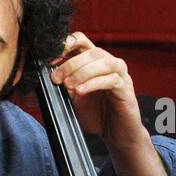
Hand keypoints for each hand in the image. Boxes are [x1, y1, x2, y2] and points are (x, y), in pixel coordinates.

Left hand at [48, 32, 145, 146]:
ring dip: (82, 72)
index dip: (65, 45)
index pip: (82, 41)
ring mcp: (120, 75)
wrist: (114, 134)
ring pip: (104, 62)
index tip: (50, 60)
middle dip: (70, 63)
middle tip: (56, 78)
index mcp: (95, 62)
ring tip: (67, 85)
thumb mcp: (74, 97)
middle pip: (92, 51)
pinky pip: (111, 80)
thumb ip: (65, 84)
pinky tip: (80, 92)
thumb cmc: (95, 114)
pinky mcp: (126, 89)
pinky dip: (93, 84)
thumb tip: (50, 74)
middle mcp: (110, 65)